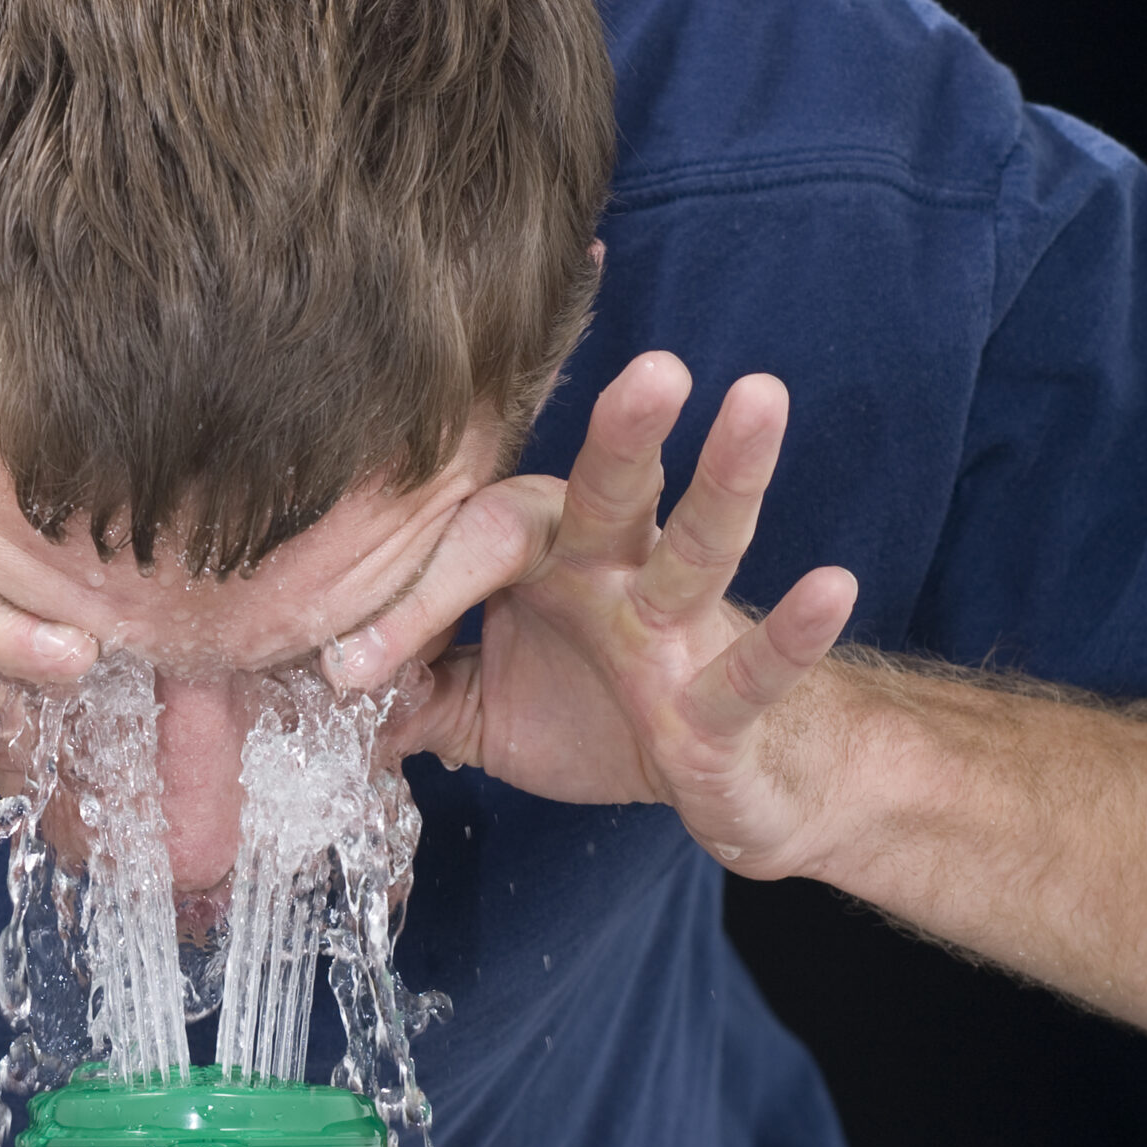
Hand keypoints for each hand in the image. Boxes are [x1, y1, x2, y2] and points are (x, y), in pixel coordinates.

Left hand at [333, 353, 858, 879]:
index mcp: (546, 562)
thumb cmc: (600, 718)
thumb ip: (409, 689)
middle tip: (645, 363)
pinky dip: (793, 629)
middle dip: (623, 428)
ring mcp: (679, 629)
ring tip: (759, 397)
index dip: (409, 605)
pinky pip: (759, 664)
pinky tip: (830, 584)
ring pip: (703, 541)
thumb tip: (316, 689)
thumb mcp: (480, 711)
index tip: (347, 667)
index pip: (473, 550)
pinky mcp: (726, 699)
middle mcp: (616, 574)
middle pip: (611, 487)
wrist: (716, 783)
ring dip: (731, 475)